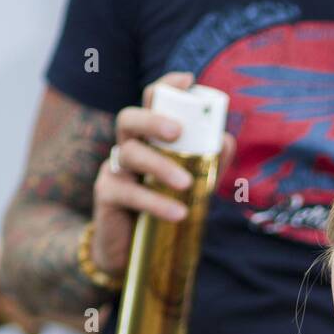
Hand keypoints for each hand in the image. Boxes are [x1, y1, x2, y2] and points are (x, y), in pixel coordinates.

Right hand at [91, 70, 235, 277]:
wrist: (132, 254)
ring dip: (160, 166)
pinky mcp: (106, 195)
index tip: (188, 79)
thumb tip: (227, 140)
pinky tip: (178, 214)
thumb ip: (209, 163)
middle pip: (129, 118)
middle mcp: (128, 147)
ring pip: (130, 154)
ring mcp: (115, 169)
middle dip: (152, 119)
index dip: (166, 86)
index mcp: (148, 138)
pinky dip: (155, 202)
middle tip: (177, 131)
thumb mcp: (191, 186)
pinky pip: (129, 192)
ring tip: (187, 185)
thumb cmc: (163, 210)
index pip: (151, 102)